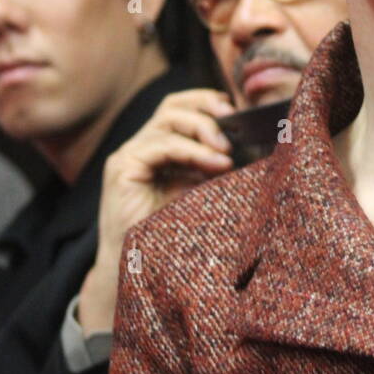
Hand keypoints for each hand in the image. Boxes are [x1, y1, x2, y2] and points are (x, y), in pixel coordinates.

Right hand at [77, 89, 235, 333]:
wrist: (138, 271)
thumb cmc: (172, 236)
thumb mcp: (200, 192)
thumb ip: (214, 168)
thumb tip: (252, 147)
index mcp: (159, 150)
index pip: (180, 108)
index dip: (208, 102)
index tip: (239, 113)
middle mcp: (141, 147)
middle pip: (173, 106)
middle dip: (208, 108)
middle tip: (236, 126)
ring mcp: (129, 155)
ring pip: (168, 120)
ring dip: (204, 130)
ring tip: (228, 151)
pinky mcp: (122, 168)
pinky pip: (161, 146)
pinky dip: (192, 151)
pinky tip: (217, 163)